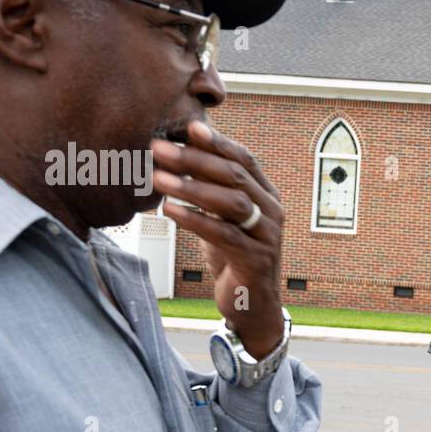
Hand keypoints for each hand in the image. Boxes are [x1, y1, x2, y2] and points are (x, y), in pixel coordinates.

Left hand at [153, 120, 285, 357]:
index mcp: (267, 196)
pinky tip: (169, 210)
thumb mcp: (223, 218)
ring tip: (158, 178)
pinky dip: (195, 220)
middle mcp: (273, 212)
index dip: (218, 142)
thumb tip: (181, 151)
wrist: (252, 304)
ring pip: (232, 203)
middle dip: (195, 159)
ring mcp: (268, 237)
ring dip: (192, 188)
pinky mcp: (256, 262)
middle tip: (159, 149)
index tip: (188, 127)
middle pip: (235, 177)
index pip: (245, 160)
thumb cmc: (233, 256)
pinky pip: (224, 235)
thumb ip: (211, 188)